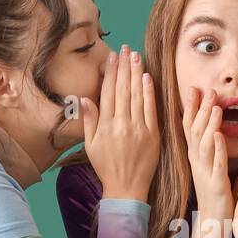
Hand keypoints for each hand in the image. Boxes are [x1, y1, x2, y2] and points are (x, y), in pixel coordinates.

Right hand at [83, 45, 158, 201]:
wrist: (126, 188)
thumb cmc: (107, 167)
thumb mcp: (92, 145)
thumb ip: (89, 120)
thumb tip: (84, 98)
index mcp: (105, 126)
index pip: (108, 93)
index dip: (110, 73)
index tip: (112, 57)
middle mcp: (121, 125)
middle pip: (123, 90)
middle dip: (124, 67)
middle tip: (126, 49)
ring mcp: (138, 129)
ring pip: (137, 96)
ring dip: (137, 74)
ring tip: (136, 56)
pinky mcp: (153, 135)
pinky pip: (151, 110)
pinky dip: (149, 93)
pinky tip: (148, 77)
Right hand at [181, 85, 231, 218]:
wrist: (214, 222)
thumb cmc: (213, 192)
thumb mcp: (207, 166)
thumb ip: (206, 147)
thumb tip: (207, 128)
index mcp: (196, 156)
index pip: (189, 127)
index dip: (190, 107)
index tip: (194, 87)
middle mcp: (197, 162)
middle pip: (196, 131)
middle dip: (200, 109)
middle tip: (207, 89)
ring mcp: (205, 173)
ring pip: (205, 145)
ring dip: (209, 124)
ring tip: (215, 105)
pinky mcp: (216, 185)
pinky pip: (217, 164)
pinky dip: (218, 149)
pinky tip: (220, 135)